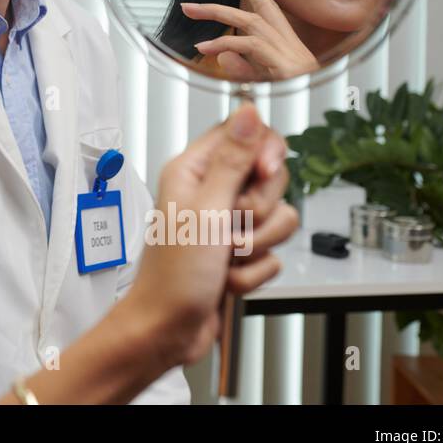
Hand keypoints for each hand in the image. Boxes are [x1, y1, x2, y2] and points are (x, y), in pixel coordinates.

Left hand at [125, 102, 298, 369]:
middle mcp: (210, 193)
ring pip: (276, 218)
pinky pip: (272, 254)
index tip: (261, 175)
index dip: (263, 153)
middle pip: (268, 178)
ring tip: (225, 257)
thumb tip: (247, 111)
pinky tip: (226, 279)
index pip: (244, 134)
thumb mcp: (207, 209)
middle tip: (231, 226)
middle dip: (260, 210)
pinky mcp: (238, 254)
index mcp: (193, 170)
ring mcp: (225, 225)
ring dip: (256, 246)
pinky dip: (252, 272)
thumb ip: (233, 160)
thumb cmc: (172, 275)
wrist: (166, 330)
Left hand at [181, 0, 320, 80]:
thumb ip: (242, 66)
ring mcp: (281, 45)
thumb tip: (222, 57)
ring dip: (216, 12)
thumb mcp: (262, 75)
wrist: (320, 101)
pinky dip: (225, 45)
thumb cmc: (295, 86)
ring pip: (246, 20)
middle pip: (255, 2)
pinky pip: (247, 45)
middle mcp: (281, 35)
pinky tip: (207, 48)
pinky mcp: (279, 59)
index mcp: (279, 34)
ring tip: (191, 10)